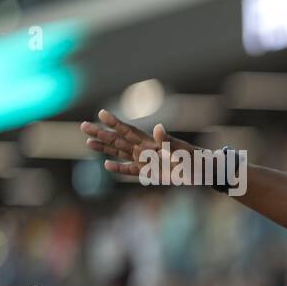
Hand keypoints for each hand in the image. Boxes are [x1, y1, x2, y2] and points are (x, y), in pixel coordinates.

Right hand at [79, 109, 198, 183]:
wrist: (203, 170)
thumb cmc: (194, 158)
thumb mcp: (182, 150)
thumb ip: (168, 141)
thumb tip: (159, 128)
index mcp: (151, 141)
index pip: (129, 130)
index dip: (115, 122)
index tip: (100, 113)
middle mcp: (145, 149)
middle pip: (119, 140)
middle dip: (102, 133)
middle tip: (83, 126)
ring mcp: (146, 160)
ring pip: (121, 153)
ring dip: (105, 148)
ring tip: (88, 143)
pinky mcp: (149, 172)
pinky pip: (131, 170)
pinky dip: (120, 168)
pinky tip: (107, 165)